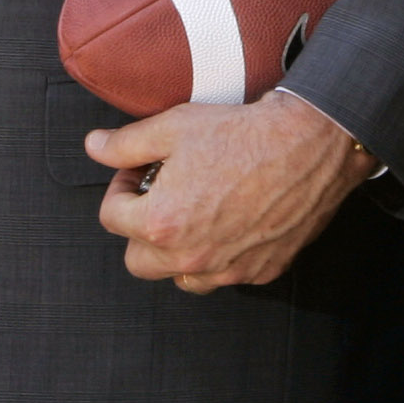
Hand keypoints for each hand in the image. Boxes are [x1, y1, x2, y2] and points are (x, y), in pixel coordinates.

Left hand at [87, 88, 377, 291]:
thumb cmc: (243, 134)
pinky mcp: (259, 271)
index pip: (111, 219)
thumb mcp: (174, 126)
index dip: (119, 188)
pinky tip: (231, 219)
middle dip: (140, 228)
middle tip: (160, 195)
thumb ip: (126, 143)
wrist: (308, 144)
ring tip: (194, 211)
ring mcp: (226, 269)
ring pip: (180, 276)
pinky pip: (224, 275)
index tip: (137, 172)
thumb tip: (95, 146)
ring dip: (178, 250)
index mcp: (161, 223)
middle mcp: (190, 256)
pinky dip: (219, 255)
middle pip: (137, 261)